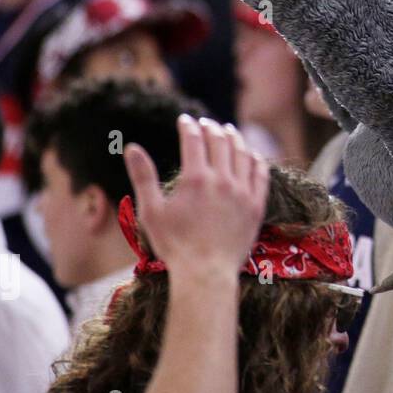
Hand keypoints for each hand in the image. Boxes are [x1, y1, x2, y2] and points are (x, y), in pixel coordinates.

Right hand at [124, 115, 269, 279]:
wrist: (206, 273)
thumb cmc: (174, 244)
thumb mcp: (151, 211)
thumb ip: (143, 176)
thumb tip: (131, 147)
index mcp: (196, 179)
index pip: (194, 140)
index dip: (188, 126)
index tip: (185, 119)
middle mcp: (223, 180)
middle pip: (220, 143)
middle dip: (211, 128)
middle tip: (206, 123)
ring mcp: (243, 192)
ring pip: (243, 154)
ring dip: (235, 139)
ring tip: (229, 131)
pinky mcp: (256, 206)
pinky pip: (260, 175)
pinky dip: (256, 160)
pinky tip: (252, 155)